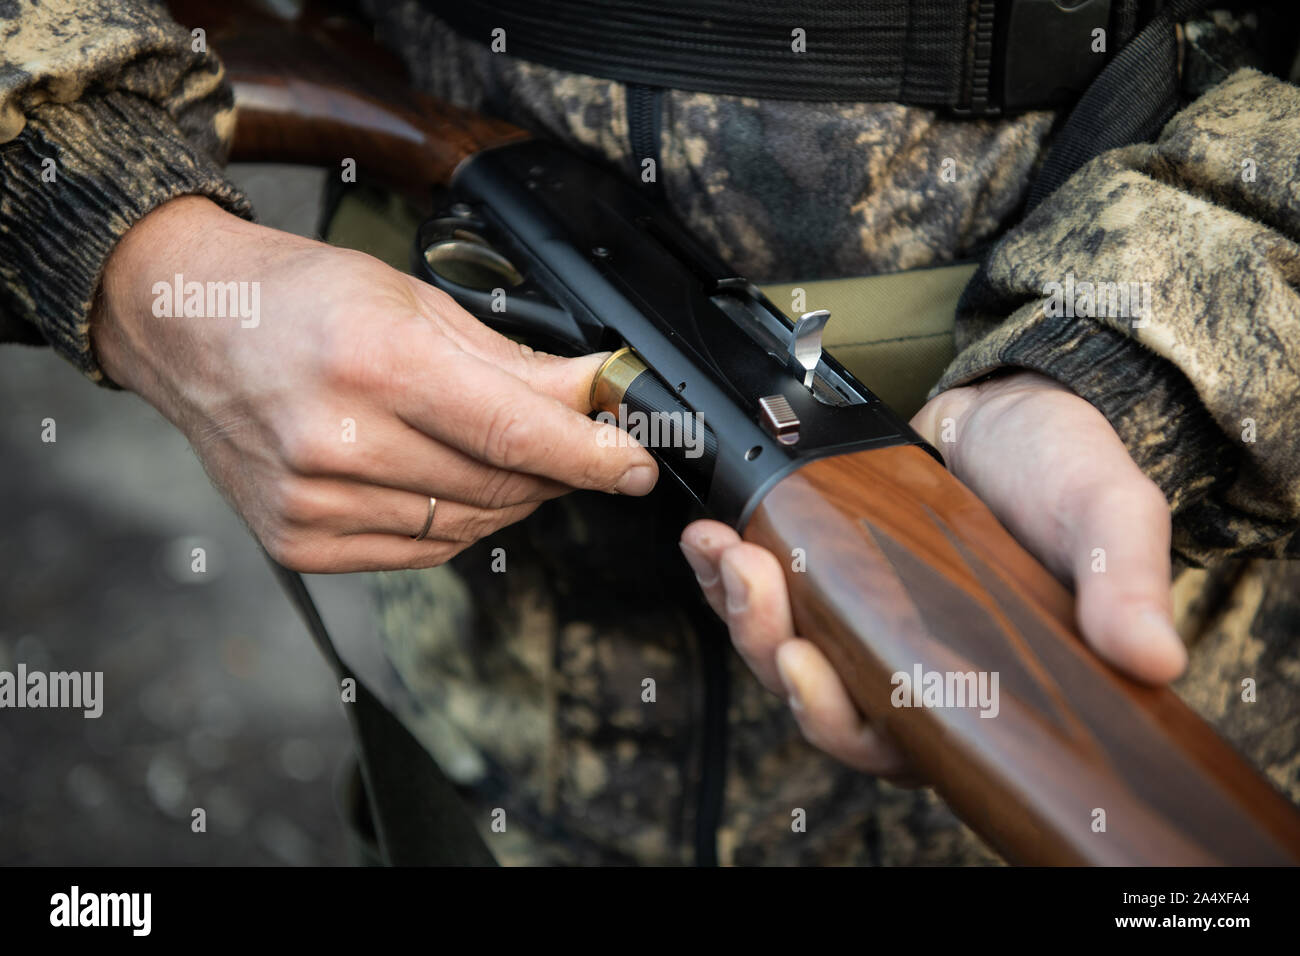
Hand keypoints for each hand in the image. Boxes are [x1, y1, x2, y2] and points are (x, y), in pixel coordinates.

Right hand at [92, 196, 656, 571]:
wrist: (187, 323)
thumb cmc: (299, 297)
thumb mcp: (413, 301)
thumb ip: (512, 362)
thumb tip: (595, 393)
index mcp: (374, 363)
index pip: (517, 435)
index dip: (593, 457)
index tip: (638, 465)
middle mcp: (337, 441)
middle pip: (499, 487)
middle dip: (558, 471)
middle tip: (580, 446)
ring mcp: (311, 500)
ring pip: (467, 527)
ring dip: (510, 498)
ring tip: (502, 453)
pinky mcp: (297, 540)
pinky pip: (419, 550)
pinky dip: (455, 521)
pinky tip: (447, 480)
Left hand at [680, 370, 1183, 774]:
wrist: (1021, 402)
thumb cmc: (1068, 466)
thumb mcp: (1108, 512)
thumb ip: (1125, 581)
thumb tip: (1152, 659)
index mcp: (981, 682)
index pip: (899, 739)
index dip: (842, 721)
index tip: (804, 663)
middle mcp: (915, 664)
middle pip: (820, 698)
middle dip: (770, 649)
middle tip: (755, 583)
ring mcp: (867, 618)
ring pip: (783, 650)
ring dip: (740, 609)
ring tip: (724, 550)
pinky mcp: (830, 571)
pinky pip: (771, 593)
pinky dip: (732, 572)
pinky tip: (713, 537)